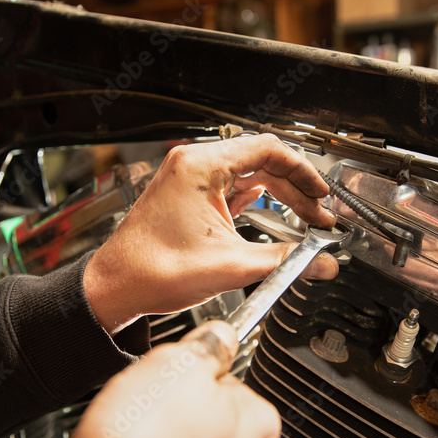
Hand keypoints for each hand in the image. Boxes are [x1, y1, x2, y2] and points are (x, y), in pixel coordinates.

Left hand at [84, 134, 337, 333]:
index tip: (321, 194)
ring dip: (278, 196)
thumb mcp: (230, 265)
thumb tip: (320, 263)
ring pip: (248, 176)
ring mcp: (189, 180)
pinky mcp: (188, 198)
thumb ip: (283, 262)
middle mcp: (192, 165)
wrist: (116, 288)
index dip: (303, 171)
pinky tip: (273, 217)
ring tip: (304, 220)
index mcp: (200, 167)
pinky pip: (231, 189)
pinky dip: (256, 202)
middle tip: (319, 216)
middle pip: (261, 162)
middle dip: (295, 189)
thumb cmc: (152, 270)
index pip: (267, 149)